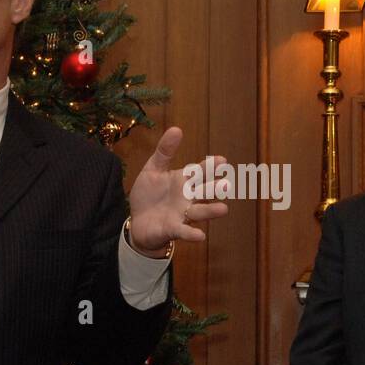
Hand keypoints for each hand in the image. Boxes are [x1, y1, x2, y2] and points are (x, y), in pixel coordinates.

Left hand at [126, 126, 228, 254]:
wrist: (137, 221)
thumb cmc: (149, 195)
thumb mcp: (153, 169)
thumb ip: (165, 151)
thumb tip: (177, 129)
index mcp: (184, 181)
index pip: (199, 172)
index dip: (210, 167)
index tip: (221, 160)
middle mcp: (188, 198)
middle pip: (204, 191)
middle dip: (214, 188)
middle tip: (226, 184)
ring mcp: (182, 214)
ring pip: (199, 211)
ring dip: (211, 211)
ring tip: (224, 209)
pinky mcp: (173, 229)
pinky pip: (184, 231)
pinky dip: (192, 233)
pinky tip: (201, 235)